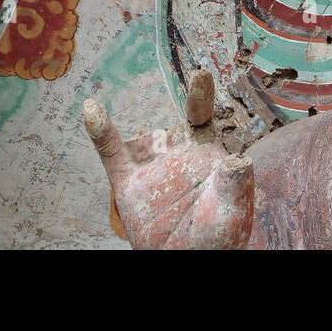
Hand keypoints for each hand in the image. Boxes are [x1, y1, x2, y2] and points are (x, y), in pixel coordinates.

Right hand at [83, 69, 253, 248]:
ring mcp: (154, 166)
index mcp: (208, 152)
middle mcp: (180, 151)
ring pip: (146, 139)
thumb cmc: (217, 234)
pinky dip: (101, 133)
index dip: (202, 94)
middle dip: (194, 101)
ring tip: (136, 121)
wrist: (187, 257)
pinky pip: (112, 155)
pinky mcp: (129, 185)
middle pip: (180, 125)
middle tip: (202, 76)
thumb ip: (235, 186)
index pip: (206, 118)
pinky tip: (91, 109)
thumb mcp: (231, 212)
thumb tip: (239, 161)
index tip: (201, 73)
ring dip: (147, 135)